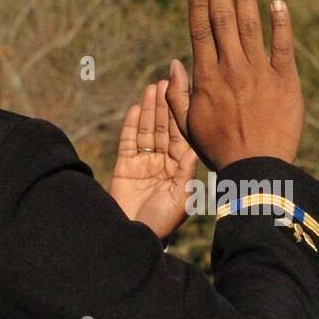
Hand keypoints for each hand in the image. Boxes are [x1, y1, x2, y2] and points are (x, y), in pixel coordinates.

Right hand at [108, 79, 198, 239]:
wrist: (136, 237)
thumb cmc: (163, 223)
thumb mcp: (181, 196)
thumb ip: (185, 170)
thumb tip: (193, 146)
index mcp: (180, 169)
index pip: (181, 136)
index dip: (182, 115)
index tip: (185, 94)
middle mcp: (163, 163)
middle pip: (164, 128)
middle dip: (165, 105)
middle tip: (166, 82)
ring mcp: (144, 164)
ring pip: (147, 131)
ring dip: (150, 110)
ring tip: (152, 88)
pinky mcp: (125, 167)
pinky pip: (129, 141)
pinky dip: (132, 125)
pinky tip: (137, 108)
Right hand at [165, 0, 302, 170]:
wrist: (258, 169)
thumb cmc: (220, 150)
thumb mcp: (188, 127)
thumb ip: (177, 95)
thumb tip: (175, 64)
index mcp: (207, 78)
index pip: (200, 30)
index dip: (198, 2)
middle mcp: (232, 69)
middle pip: (223, 19)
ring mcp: (260, 73)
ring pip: (250, 26)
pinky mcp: (286, 82)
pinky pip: (283, 47)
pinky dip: (280, 23)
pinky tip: (276, 3)